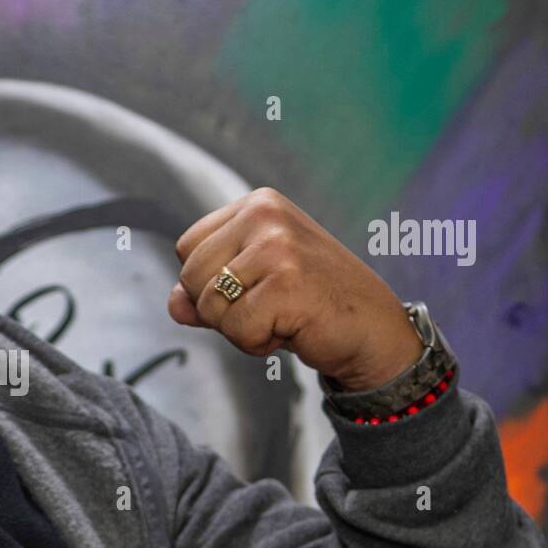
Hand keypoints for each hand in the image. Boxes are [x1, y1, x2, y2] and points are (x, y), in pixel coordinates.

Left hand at [168, 188, 421, 391]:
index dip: (208, 283)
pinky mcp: (286, 282)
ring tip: (282, 316)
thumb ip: (206, 292)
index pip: (186, 248)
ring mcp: (277, 246)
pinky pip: (236, 329)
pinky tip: (293, 329)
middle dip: (220, 309)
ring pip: (209, 306)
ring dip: (240, 329)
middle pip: (190, 277)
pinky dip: (258, 343)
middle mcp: (265, 214)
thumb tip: (173, 303)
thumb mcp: (252, 288)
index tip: (253, 288)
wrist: (374, 332)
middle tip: (269, 307)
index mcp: (257, 204)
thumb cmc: (312, 306)